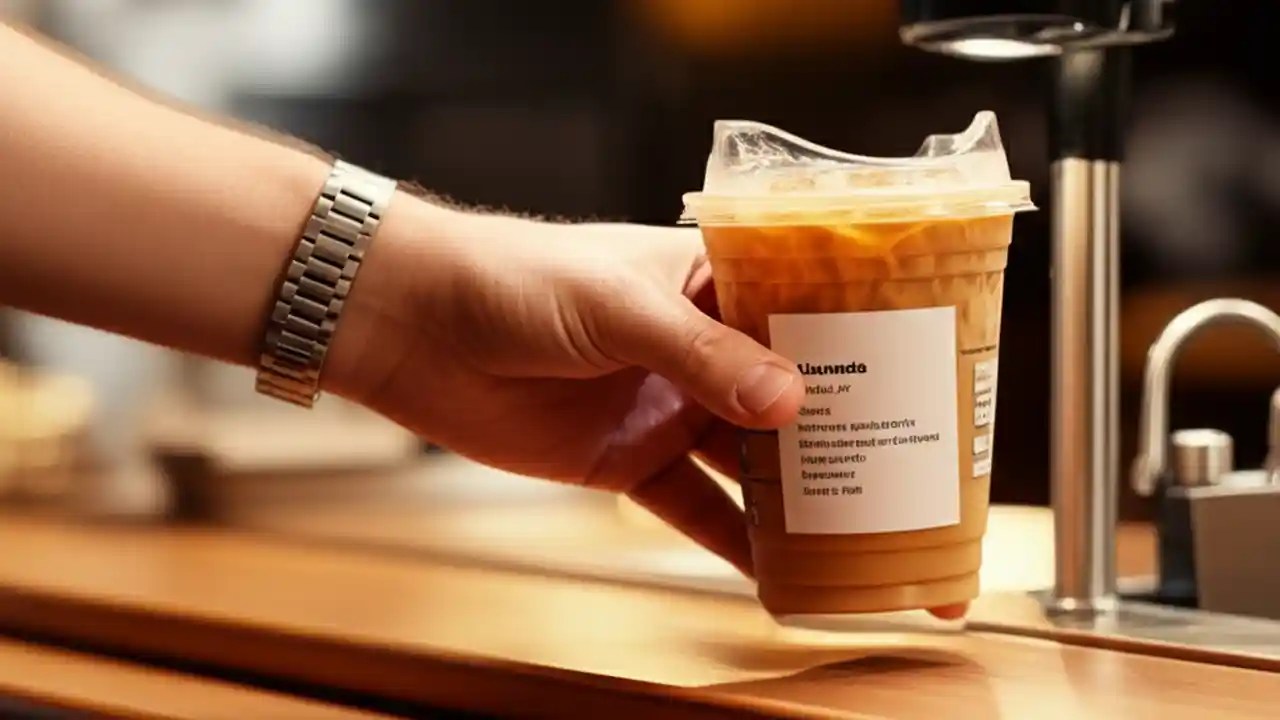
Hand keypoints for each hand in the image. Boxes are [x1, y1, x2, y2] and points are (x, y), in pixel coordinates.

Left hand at [331, 198, 966, 619]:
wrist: (418, 327)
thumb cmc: (515, 278)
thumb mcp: (621, 305)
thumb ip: (704, 355)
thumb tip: (793, 402)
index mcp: (713, 284)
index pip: (812, 316)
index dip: (872, 351)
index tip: (933, 387)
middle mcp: (701, 349)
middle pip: (798, 401)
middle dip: (859, 443)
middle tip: (922, 486)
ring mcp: (668, 408)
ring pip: (756, 464)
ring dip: (810, 503)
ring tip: (873, 541)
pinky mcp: (628, 463)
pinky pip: (696, 511)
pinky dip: (736, 544)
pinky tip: (783, 576)